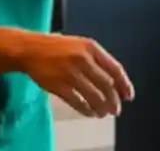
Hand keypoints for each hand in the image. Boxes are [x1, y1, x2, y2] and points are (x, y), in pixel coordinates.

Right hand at [18, 33, 133, 117]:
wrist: (31, 49)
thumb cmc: (58, 47)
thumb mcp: (81, 45)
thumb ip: (97, 60)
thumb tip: (114, 81)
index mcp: (91, 48)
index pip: (115, 69)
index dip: (124, 84)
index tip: (129, 96)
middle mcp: (83, 60)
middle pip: (106, 85)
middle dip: (114, 100)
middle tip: (116, 109)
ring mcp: (70, 73)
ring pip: (93, 95)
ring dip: (101, 107)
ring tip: (104, 113)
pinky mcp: (58, 85)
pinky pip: (77, 102)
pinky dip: (86, 110)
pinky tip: (90, 113)